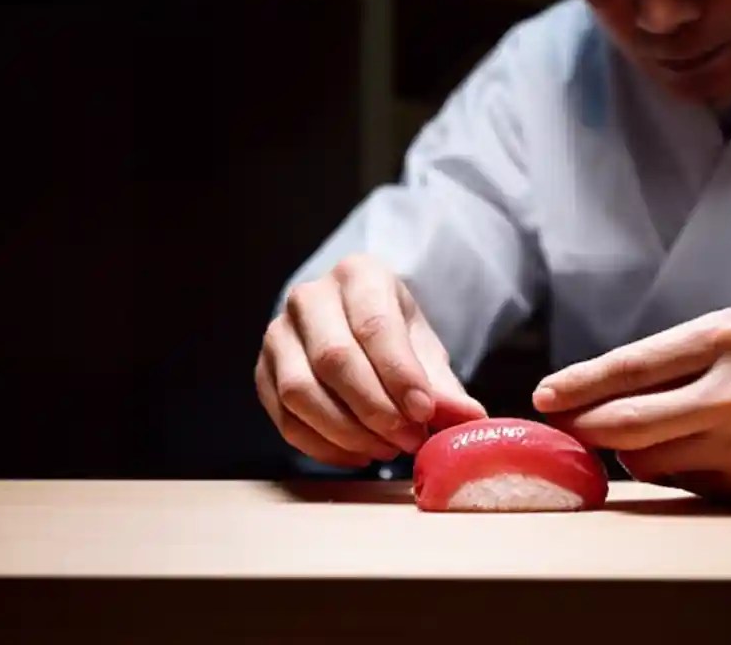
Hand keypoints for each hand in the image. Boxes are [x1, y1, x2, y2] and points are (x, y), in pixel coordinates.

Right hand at [256, 254, 486, 467]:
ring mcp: (278, 334)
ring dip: (347, 432)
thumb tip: (468, 419)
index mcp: (358, 275)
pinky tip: (358, 454)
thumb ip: (443, 385)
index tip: (424, 412)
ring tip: (387, 449)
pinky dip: (323, 446)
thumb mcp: (424, 348)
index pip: (374, 326)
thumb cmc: (392, 334)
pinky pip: (285, 418)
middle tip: (409, 439)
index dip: (399, 374)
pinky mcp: (262, 372)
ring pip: (300, 391)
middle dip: (375, 409)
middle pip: (334, 359)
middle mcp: (309, 298)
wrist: (351, 325)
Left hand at [533, 308, 730, 502]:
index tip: (543, 397)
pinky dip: (672, 473)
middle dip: (584, 428)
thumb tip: (589, 397)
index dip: (578, 385)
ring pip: (648, 460)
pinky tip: (698, 455)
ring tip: (652, 435)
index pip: (630, 366)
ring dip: (631, 453)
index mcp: (726, 337)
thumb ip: (671, 364)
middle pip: (627, 421)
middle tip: (562, 427)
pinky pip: (682, 485)